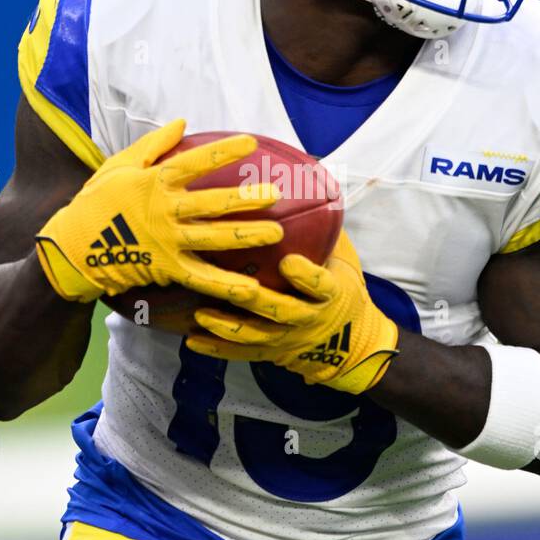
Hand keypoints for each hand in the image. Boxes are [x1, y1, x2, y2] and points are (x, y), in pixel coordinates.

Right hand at [35, 119, 285, 303]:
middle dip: (245, 199)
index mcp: (154, 182)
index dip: (223, 152)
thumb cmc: (96, 201)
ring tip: (277, 233)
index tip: (252, 142)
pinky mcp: (167, 268)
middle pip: (211, 203)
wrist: (72, 247)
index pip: (194, 162)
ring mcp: (167, 241)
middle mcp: (164, 211)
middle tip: (275, 193)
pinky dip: (225, 285)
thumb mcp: (118, 165)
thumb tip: (182, 122)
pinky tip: (251, 289)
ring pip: (213, 238)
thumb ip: (153, 145)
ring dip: (245, 236)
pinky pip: (201, 278)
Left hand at [185, 229, 398, 393]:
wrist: (348, 339)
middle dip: (257, 301)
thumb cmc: (339, 287)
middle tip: (233, 286)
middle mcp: (310, 319)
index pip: (321, 285)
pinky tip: (192, 340)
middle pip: (283, 312)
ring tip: (201, 313)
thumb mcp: (343, 260)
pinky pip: (242, 354)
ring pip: (258, 336)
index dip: (307, 276)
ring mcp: (289, 340)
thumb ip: (326, 231)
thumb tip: (311, 185)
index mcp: (331, 294)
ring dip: (228, 326)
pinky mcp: (272, 353)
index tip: (289, 260)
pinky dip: (217, 349)